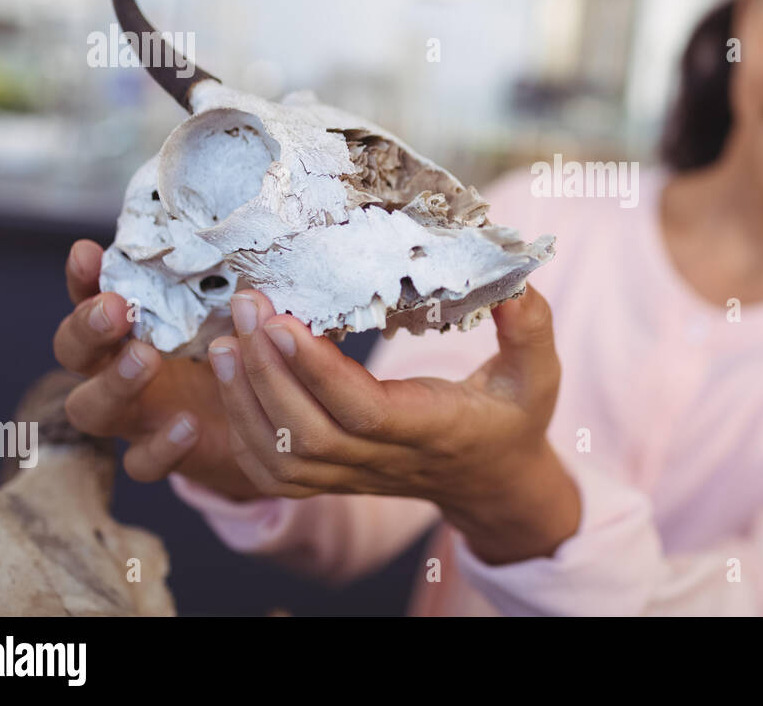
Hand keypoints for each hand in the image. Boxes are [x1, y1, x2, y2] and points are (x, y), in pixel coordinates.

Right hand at [54, 240, 264, 500]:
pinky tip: (188, 424)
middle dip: (87, 328)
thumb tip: (246, 239)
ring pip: (90, 408)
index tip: (88, 252)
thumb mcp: (233, 311)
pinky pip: (141, 461)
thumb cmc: (239, 347)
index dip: (82, 278)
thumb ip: (224, 286)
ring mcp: (133, 415)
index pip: (88, 297)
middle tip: (116, 308)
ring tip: (145, 358)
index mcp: (131, 327)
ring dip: (113, 383)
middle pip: (72, 352)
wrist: (262, 419)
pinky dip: (161, 446)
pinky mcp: (159, 455)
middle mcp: (117, 369)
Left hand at [209, 285, 581, 564]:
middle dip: (266, 370)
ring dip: (243, 399)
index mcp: (436, 430)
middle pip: (308, 433)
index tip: (284, 320)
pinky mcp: (333, 478)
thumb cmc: (514, 419)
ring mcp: (355, 476)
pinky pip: (273, 472)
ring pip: (281, 457)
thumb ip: (529, 327)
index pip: (366, 412)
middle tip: (246, 307)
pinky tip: (229, 378)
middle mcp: (388, 460)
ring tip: (224, 338)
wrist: (494, 482)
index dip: (319, 371)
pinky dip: (241, 429)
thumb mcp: (538, 372)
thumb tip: (513, 280)